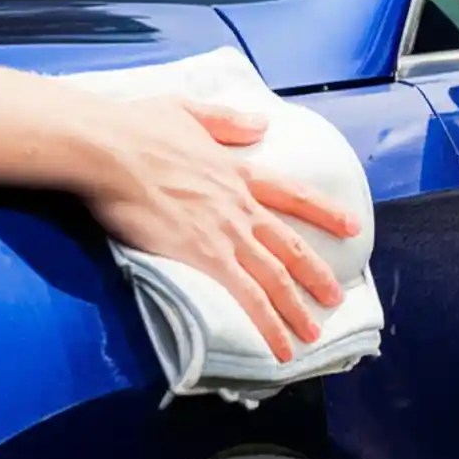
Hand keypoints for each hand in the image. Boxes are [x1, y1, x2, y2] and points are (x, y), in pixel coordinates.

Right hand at [79, 96, 359, 361]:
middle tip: (336, 296)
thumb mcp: (188, 110)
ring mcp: (227, 233)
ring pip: (276, 278)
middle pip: (291, 245)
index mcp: (237, 173)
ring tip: (314, 333)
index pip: (294, 195)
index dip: (325, 212)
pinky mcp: (206, 256)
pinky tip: (281, 348)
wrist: (106, 149)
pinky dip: (269, 325)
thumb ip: (227, 120)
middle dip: (317, 273)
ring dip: (297, 309)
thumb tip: (261, 121)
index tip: (351, 225)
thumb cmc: (134, 127)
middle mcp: (241, 206)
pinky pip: (248, 298)